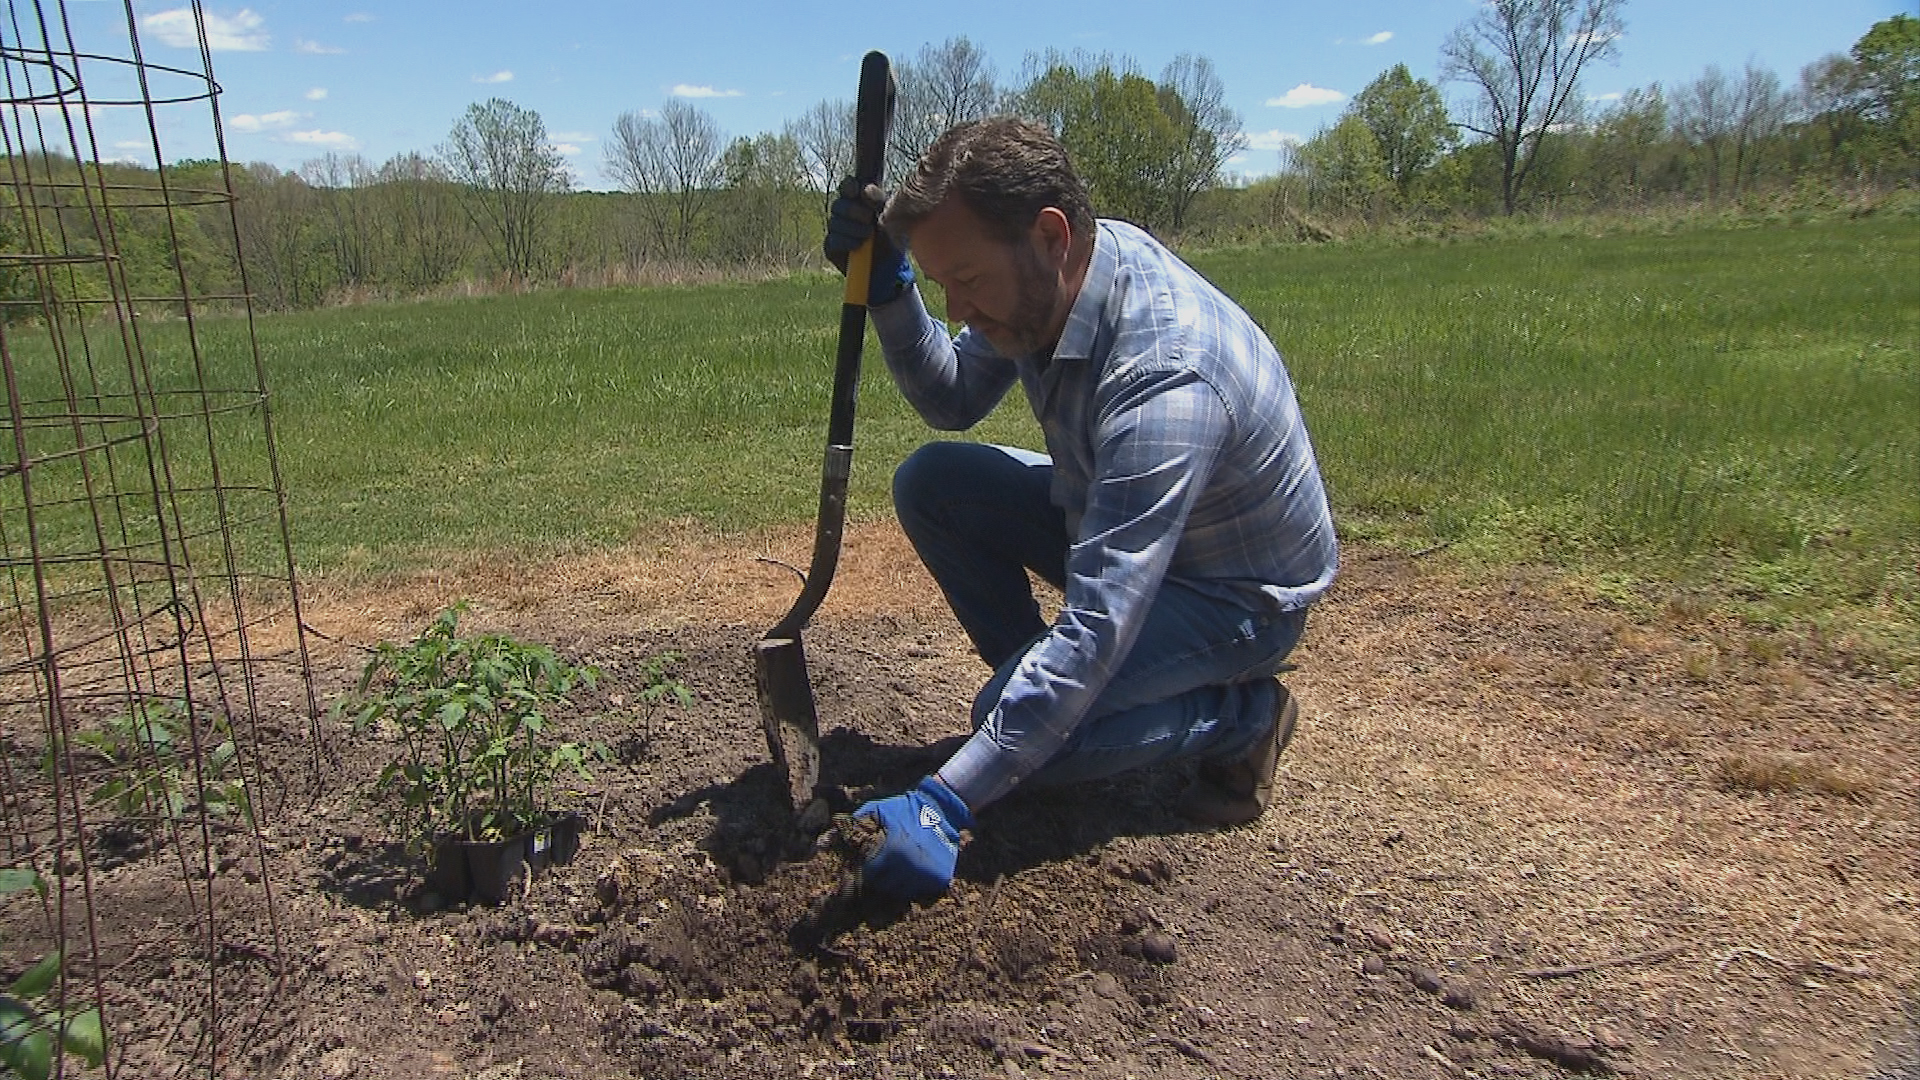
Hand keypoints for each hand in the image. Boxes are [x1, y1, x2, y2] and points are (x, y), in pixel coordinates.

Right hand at [823, 177, 912, 305]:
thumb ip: (879, 200)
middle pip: (838, 204)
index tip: (856, 191)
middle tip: (868, 218)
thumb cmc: (892, 239)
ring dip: (852, 228)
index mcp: (859, 202)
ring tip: (867, 236)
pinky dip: (846, 242)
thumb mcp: (890, 218)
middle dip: (853, 210)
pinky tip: (857, 246)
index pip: (848, 186)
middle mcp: (844, 214)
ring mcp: (836, 231)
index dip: (849, 186)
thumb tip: (865, 189)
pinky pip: (833, 240)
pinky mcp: (831, 247)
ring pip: (835, 222)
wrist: (890, 270)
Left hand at [852, 775, 972, 898]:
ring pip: (901, 892)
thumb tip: (824, 843)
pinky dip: (915, 885)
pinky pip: (920, 892)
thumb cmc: (903, 810)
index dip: (865, 871)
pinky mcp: (939, 879)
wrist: (940, 809)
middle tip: (884, 866)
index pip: (869, 875)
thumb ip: (853, 826)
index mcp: (891, 853)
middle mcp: (908, 868)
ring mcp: (925, 875)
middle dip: (880, 878)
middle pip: (884, 887)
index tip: (866, 866)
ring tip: (897, 868)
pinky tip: (913, 871)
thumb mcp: (876, 811)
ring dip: (896, 883)